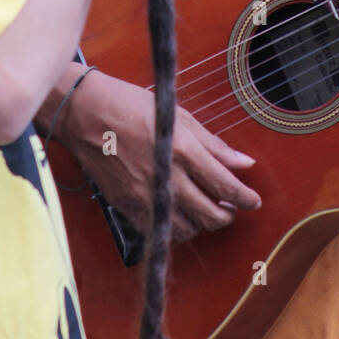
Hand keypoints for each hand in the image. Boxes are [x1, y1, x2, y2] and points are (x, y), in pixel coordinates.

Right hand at [48, 70, 260, 241]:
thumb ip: (213, 145)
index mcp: (182, 151)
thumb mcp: (178, 116)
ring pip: (187, 230)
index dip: (246, 198)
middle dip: (227, 215)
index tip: (253, 201)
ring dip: (201, 223)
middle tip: (228, 206)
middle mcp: (166, 178)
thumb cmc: (130, 106)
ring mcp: (145, 196)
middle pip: (210, 215)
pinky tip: (177, 213)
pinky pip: (159, 231)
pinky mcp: (127, 206)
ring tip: (202, 208)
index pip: (225, 187)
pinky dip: (174, 228)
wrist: (85, 114)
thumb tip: (243, 163)